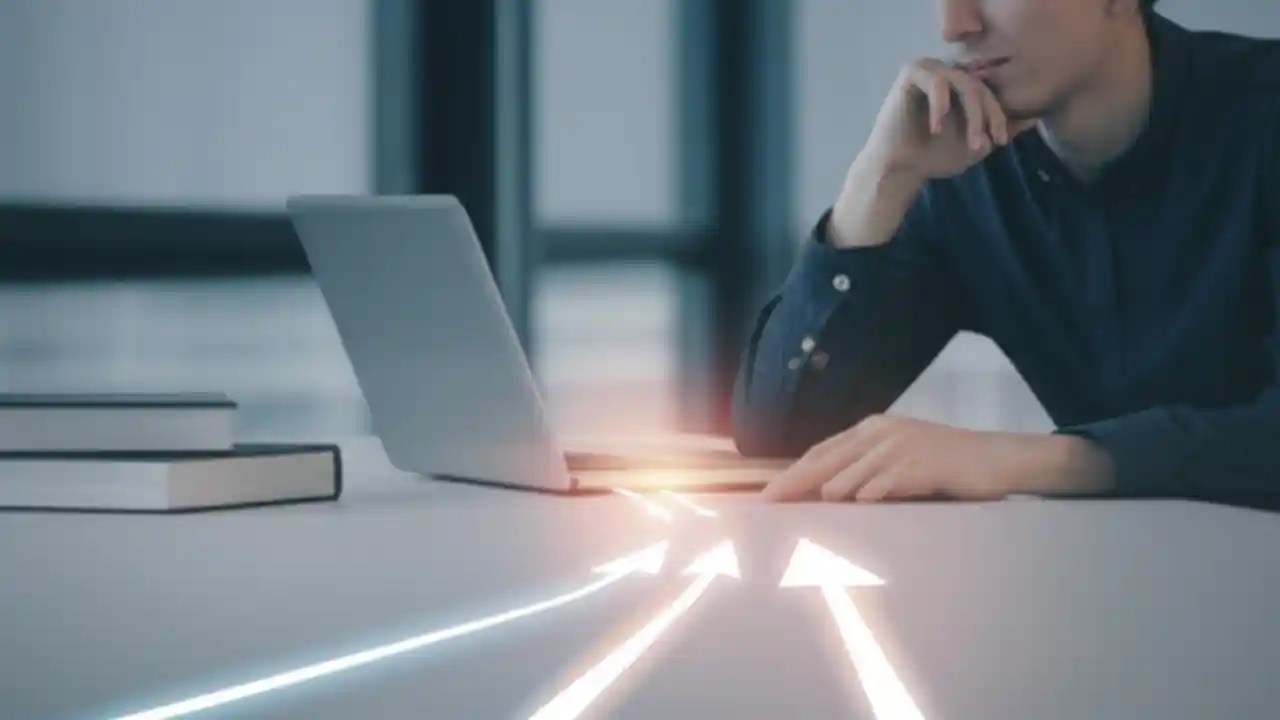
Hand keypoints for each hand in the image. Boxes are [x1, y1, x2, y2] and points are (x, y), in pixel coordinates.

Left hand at [760, 414, 1113, 502]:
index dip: (793, 473)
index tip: (769, 494)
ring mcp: (901, 446)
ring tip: (805, 511)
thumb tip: (826, 491)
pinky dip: (870, 492)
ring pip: (853, 470)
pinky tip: (854, 505)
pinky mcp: (923, 463)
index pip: (822, 452)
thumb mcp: (899, 458)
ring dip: (829, 491)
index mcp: (872, 429)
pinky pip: (888, 480)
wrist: (994, 458)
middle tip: (769, 503)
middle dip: (795, 482)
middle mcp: (881, 432)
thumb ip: (865, 468)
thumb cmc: (944, 464)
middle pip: (827, 460)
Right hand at [864, 58, 1037, 182]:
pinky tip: (937, 128)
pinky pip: (937, 81)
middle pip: (981, 86)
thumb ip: (1001, 130)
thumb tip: (1034, 118)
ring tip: (969, 143)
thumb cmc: (934, 157)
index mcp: (961, 85)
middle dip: (988, 118)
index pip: (990, 92)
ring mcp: (930, 69)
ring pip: (965, 83)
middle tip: (985, 146)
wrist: (899, 169)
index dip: (999, 115)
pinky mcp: (912, 72)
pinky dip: (941, 106)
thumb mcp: (977, 145)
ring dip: (972, 116)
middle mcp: (948, 72)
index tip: (1001, 142)